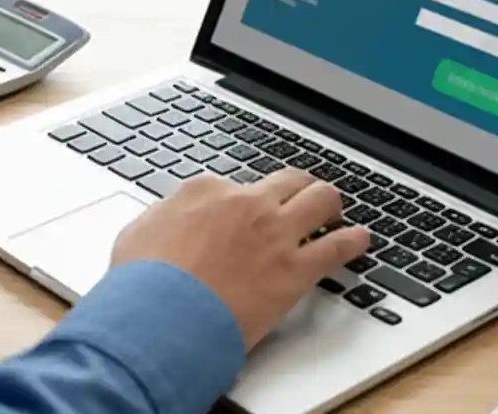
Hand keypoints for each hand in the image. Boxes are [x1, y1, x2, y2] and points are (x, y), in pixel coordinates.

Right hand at [111, 169, 369, 348]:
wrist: (162, 316)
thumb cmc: (143, 282)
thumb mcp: (137, 234)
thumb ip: (161, 219)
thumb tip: (167, 222)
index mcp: (205, 190)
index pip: (236, 185)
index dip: (242, 202)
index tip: (244, 215)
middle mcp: (245, 203)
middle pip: (286, 180)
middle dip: (295, 189)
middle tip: (299, 200)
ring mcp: (274, 232)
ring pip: (320, 199)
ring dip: (328, 204)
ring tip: (334, 212)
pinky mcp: (294, 268)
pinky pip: (338, 246)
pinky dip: (354, 241)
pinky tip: (360, 240)